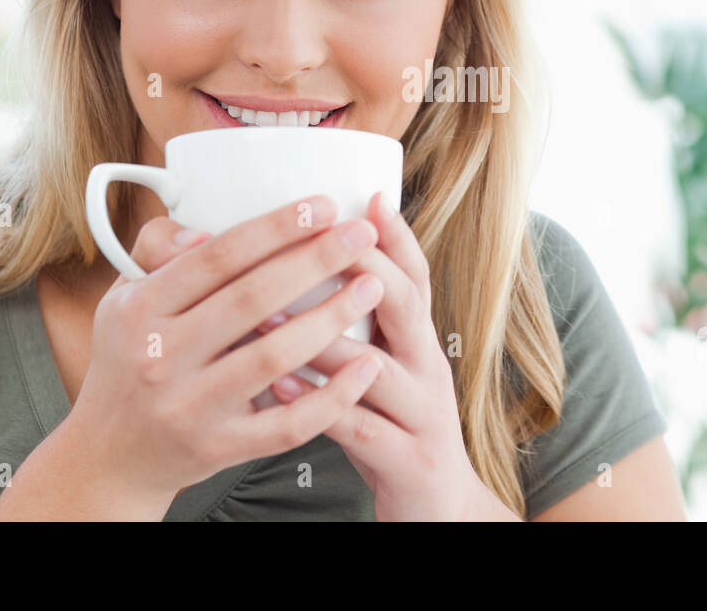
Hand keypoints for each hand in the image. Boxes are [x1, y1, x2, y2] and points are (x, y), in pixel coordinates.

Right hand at [65, 195, 386, 502]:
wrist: (111, 453)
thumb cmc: (131, 358)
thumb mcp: (124, 297)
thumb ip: (159, 248)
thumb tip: (206, 229)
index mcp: (141, 310)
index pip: (217, 257)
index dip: (276, 228)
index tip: (325, 206)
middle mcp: (161, 357)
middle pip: (253, 299)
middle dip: (317, 260)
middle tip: (363, 235)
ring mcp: (191, 407)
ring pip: (275, 357)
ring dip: (332, 318)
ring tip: (373, 286)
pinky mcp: (219, 447)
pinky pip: (287, 423)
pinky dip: (332, 395)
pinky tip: (367, 366)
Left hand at [258, 191, 492, 520]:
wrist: (439, 509)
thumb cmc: (392, 428)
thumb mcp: (384, 371)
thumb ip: (351, 328)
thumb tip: (300, 274)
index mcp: (420, 341)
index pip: (416, 277)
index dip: (397, 237)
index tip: (370, 198)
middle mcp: (429, 368)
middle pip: (406, 305)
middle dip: (366, 268)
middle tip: (326, 239)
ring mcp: (423, 415)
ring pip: (374, 367)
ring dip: (321, 337)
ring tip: (267, 313)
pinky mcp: (408, 461)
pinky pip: (359, 428)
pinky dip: (317, 405)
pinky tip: (278, 388)